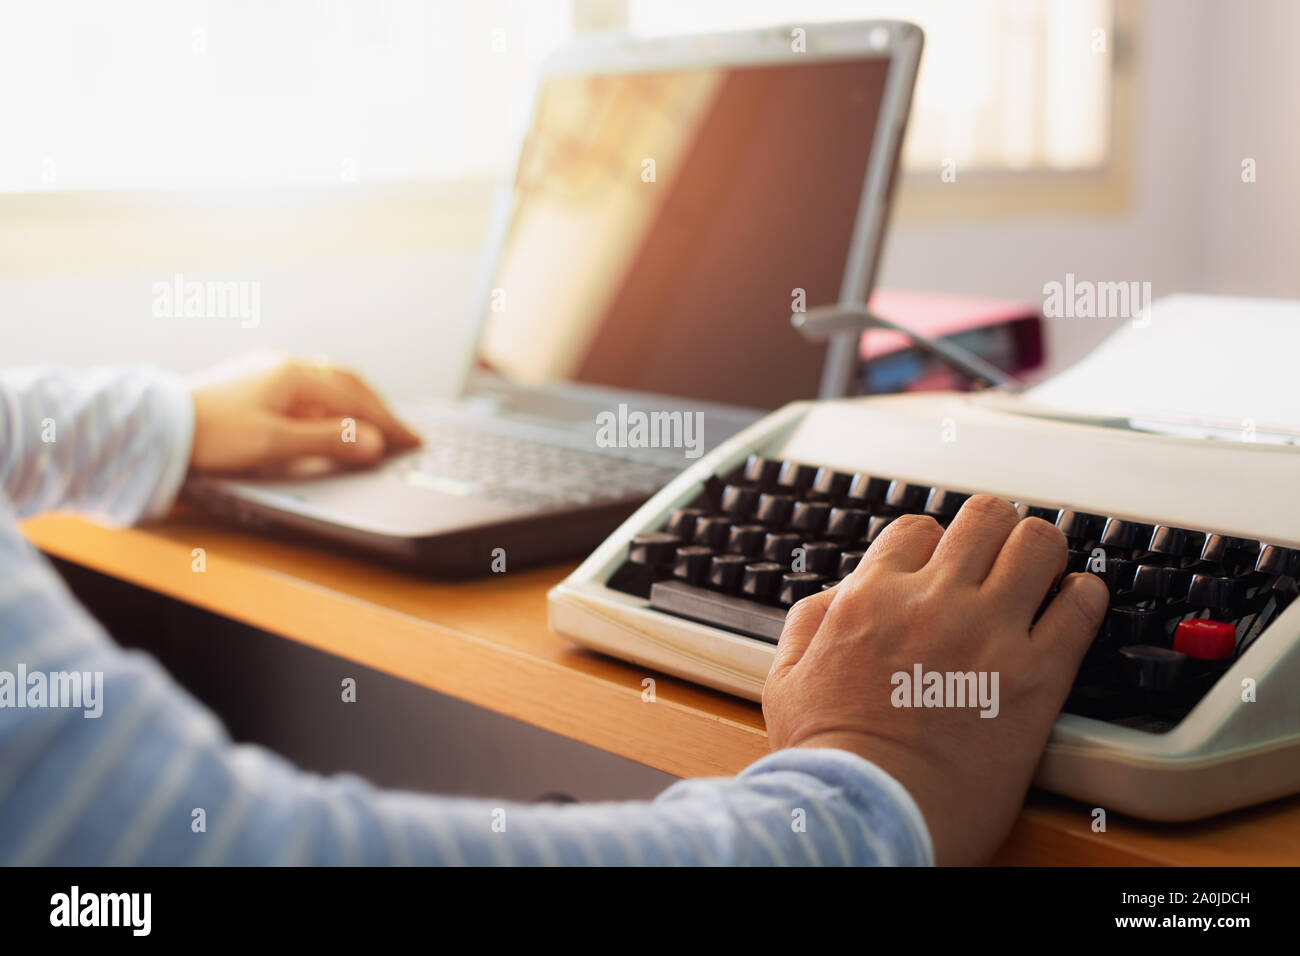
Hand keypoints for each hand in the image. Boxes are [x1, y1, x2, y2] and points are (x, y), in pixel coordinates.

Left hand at [189, 355, 420, 472]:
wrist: (158, 426)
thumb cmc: (211, 434)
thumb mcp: (276, 443)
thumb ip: (328, 442)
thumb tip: (372, 443)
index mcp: (295, 375)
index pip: (357, 399)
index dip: (388, 422)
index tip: (412, 440)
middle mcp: (285, 366)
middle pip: (347, 383)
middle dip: (379, 407)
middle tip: (401, 431)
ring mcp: (268, 371)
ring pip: (328, 382)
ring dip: (356, 402)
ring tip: (373, 423)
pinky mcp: (254, 382)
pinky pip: (308, 387)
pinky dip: (332, 402)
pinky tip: (329, 416)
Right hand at [762, 495, 1108, 864]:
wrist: (870, 816)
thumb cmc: (827, 761)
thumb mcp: (786, 678)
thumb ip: (810, 621)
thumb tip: (841, 596)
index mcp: (871, 598)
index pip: (919, 527)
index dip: (934, 545)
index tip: (943, 568)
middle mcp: (932, 602)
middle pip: (985, 517)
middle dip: (994, 532)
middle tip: (999, 558)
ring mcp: (989, 634)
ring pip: (1038, 543)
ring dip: (1040, 554)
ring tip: (1040, 576)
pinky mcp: (1038, 676)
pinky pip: (1082, 605)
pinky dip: (1084, 597)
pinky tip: (1073, 607)